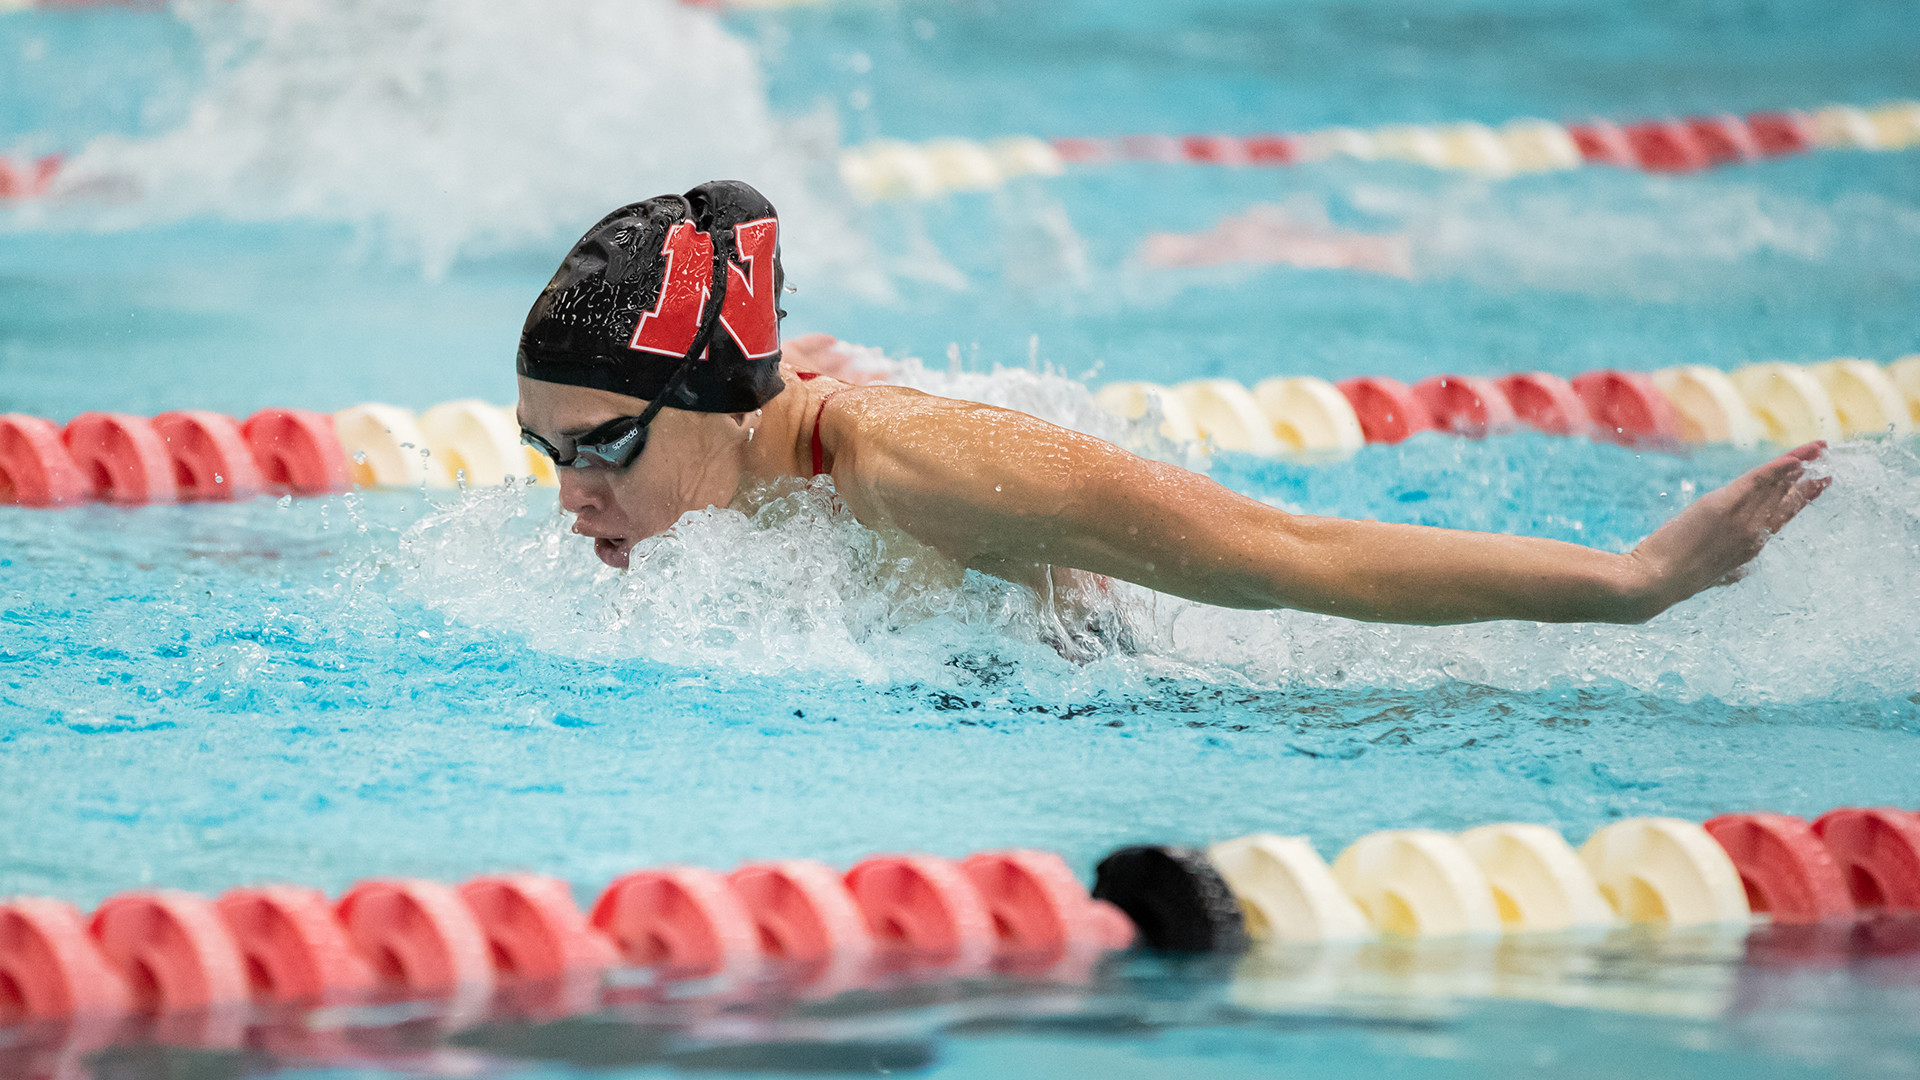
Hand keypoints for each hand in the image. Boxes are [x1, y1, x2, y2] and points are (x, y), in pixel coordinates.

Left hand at [1627, 442, 1828, 616]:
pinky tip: (1794, 459)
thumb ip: (1731, 568)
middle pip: (1787, 501)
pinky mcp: (1723, 506)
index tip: (1815, 486)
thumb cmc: (1674, 581)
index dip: (1800, 501)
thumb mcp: (1713, 577)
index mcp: (1750, 550)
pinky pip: (1757, 481)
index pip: (1781, 518)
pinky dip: (1777, 469)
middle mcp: (1753, 534)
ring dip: (1798, 465)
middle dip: (1808, 482)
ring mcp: (1740, 520)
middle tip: (1827, 464)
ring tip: (1818, 449)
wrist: (1656, 581)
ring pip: (1776, 487)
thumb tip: (1737, 572)